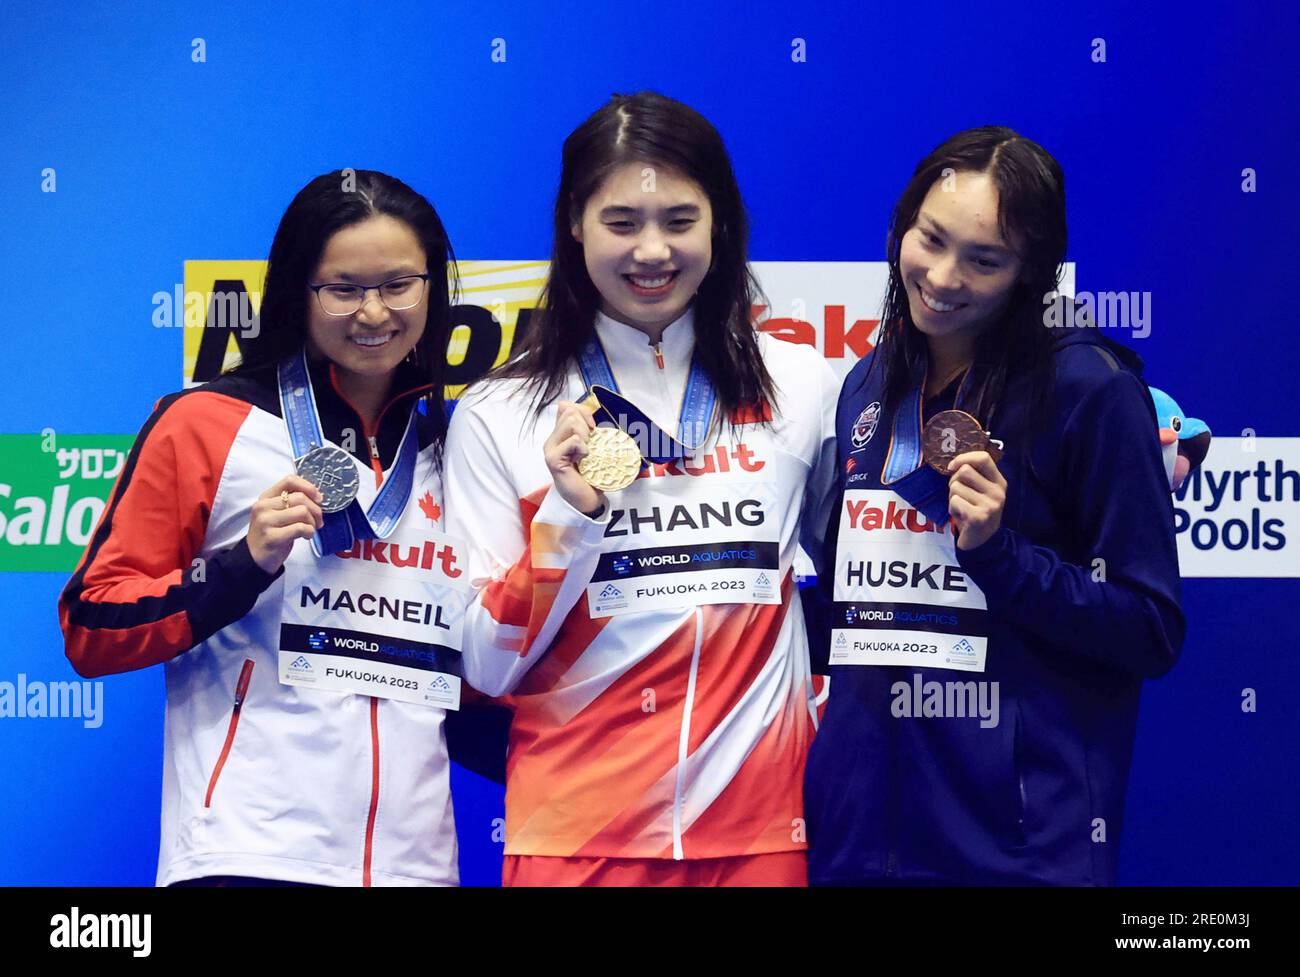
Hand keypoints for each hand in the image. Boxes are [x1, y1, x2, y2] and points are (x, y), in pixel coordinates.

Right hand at [248, 475, 324, 572]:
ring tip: (311, 529)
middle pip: (300, 497)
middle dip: (316, 510)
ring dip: (313, 522)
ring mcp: (266, 521)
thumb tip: (316, 496)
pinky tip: (306, 536)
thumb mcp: (278, 513)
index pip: (290, 480)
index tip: (318, 499)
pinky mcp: (272, 537)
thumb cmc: (272, 533)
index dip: (309, 487)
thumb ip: (291, 502)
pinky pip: (300, 528)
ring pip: (302, 511)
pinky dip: (310, 532)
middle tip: (318, 521)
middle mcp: (263, 506)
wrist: (255, 558)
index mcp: (266, 497)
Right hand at [543, 400, 605, 516]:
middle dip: (586, 423)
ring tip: (585, 452)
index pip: (565, 405)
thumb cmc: (590, 476)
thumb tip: (595, 414)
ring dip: (585, 435)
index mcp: (560, 434)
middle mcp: (552, 439)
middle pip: (569, 411)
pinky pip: (573, 441)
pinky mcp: (553, 459)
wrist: (586, 500)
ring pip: (571, 422)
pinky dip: (584, 448)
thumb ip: (588, 431)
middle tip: (589, 444)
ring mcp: (550, 449)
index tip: (592, 429)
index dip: (583, 411)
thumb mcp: (590, 447)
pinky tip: (583, 460)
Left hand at [947, 450, 1005, 550]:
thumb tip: (953, 463)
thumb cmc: (976, 510)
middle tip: (958, 495)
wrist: (982, 541)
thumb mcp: (980, 490)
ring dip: (952, 497)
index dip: (964, 458)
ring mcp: (990, 505)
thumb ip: (973, 475)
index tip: (952, 467)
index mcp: (999, 482)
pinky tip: (961, 516)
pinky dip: (952, 509)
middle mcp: (998, 492)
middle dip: (954, 481)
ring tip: (961, 507)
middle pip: (964, 471)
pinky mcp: (979, 517)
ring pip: (956, 487)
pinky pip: (954, 501)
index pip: (983, 458)